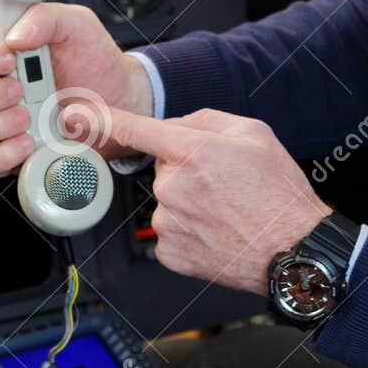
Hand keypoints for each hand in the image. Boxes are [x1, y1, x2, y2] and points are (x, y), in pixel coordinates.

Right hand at [0, 2, 153, 176]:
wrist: (123, 101)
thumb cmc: (94, 61)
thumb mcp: (77, 25)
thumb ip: (45, 17)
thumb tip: (14, 37)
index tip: (8, 61)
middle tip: (21, 92)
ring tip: (28, 118)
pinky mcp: (9, 153)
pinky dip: (4, 154)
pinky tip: (30, 143)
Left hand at [104, 107, 330, 294]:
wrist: (293, 249)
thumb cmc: (278, 194)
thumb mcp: (254, 134)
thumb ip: (206, 120)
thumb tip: (177, 124)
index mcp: (192, 151)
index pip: (133, 129)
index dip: (99, 118)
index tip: (74, 114)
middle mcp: (174, 187)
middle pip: (162, 167)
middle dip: (186, 170)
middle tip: (223, 184)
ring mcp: (168, 223)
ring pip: (166, 200)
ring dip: (188, 202)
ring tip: (226, 210)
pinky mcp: (170, 253)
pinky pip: (169, 231)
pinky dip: (189, 230)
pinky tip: (216, 230)